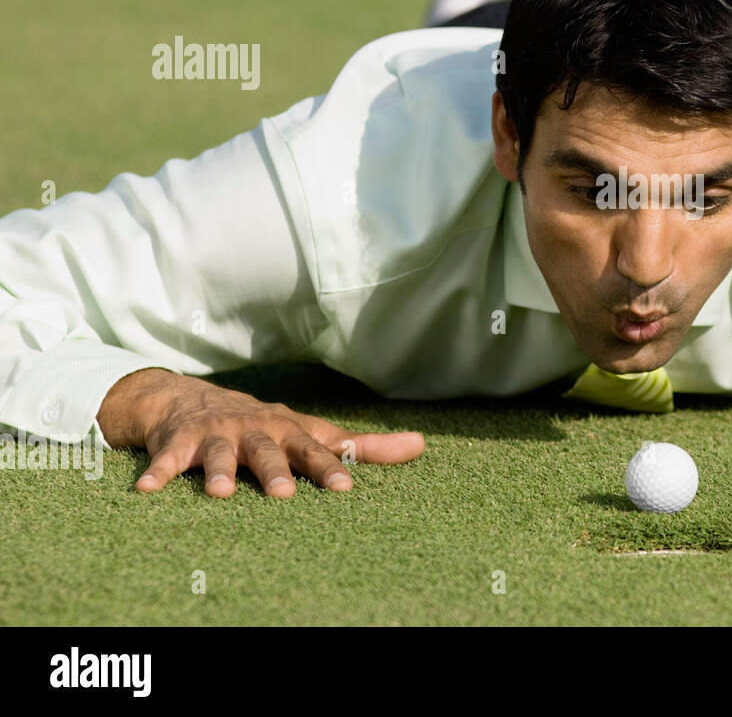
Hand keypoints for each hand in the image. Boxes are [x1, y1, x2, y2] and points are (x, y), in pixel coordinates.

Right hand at [98, 367, 425, 497]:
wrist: (192, 399)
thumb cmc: (267, 427)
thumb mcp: (312, 433)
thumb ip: (364, 445)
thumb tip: (421, 445)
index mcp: (291, 433)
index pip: (316, 451)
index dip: (330, 468)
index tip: (346, 488)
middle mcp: (257, 431)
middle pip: (268, 452)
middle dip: (275, 472)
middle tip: (283, 496)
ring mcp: (218, 434)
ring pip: (220, 454)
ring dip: (221, 471)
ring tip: (222, 494)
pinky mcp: (180, 440)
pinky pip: (167, 458)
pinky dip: (159, 472)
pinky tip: (147, 492)